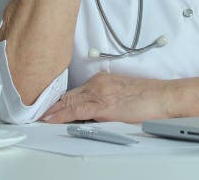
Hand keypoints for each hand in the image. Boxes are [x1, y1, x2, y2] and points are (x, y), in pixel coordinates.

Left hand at [40, 73, 174, 123]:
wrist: (164, 97)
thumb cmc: (149, 97)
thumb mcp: (122, 92)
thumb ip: (105, 97)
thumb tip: (92, 109)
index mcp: (103, 80)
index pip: (74, 90)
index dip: (58, 99)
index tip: (46, 104)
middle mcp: (98, 84)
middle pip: (68, 94)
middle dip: (50, 103)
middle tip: (34, 109)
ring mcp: (100, 94)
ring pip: (68, 101)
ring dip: (51, 109)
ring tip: (37, 115)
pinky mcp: (103, 105)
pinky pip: (76, 110)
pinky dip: (61, 114)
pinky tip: (51, 118)